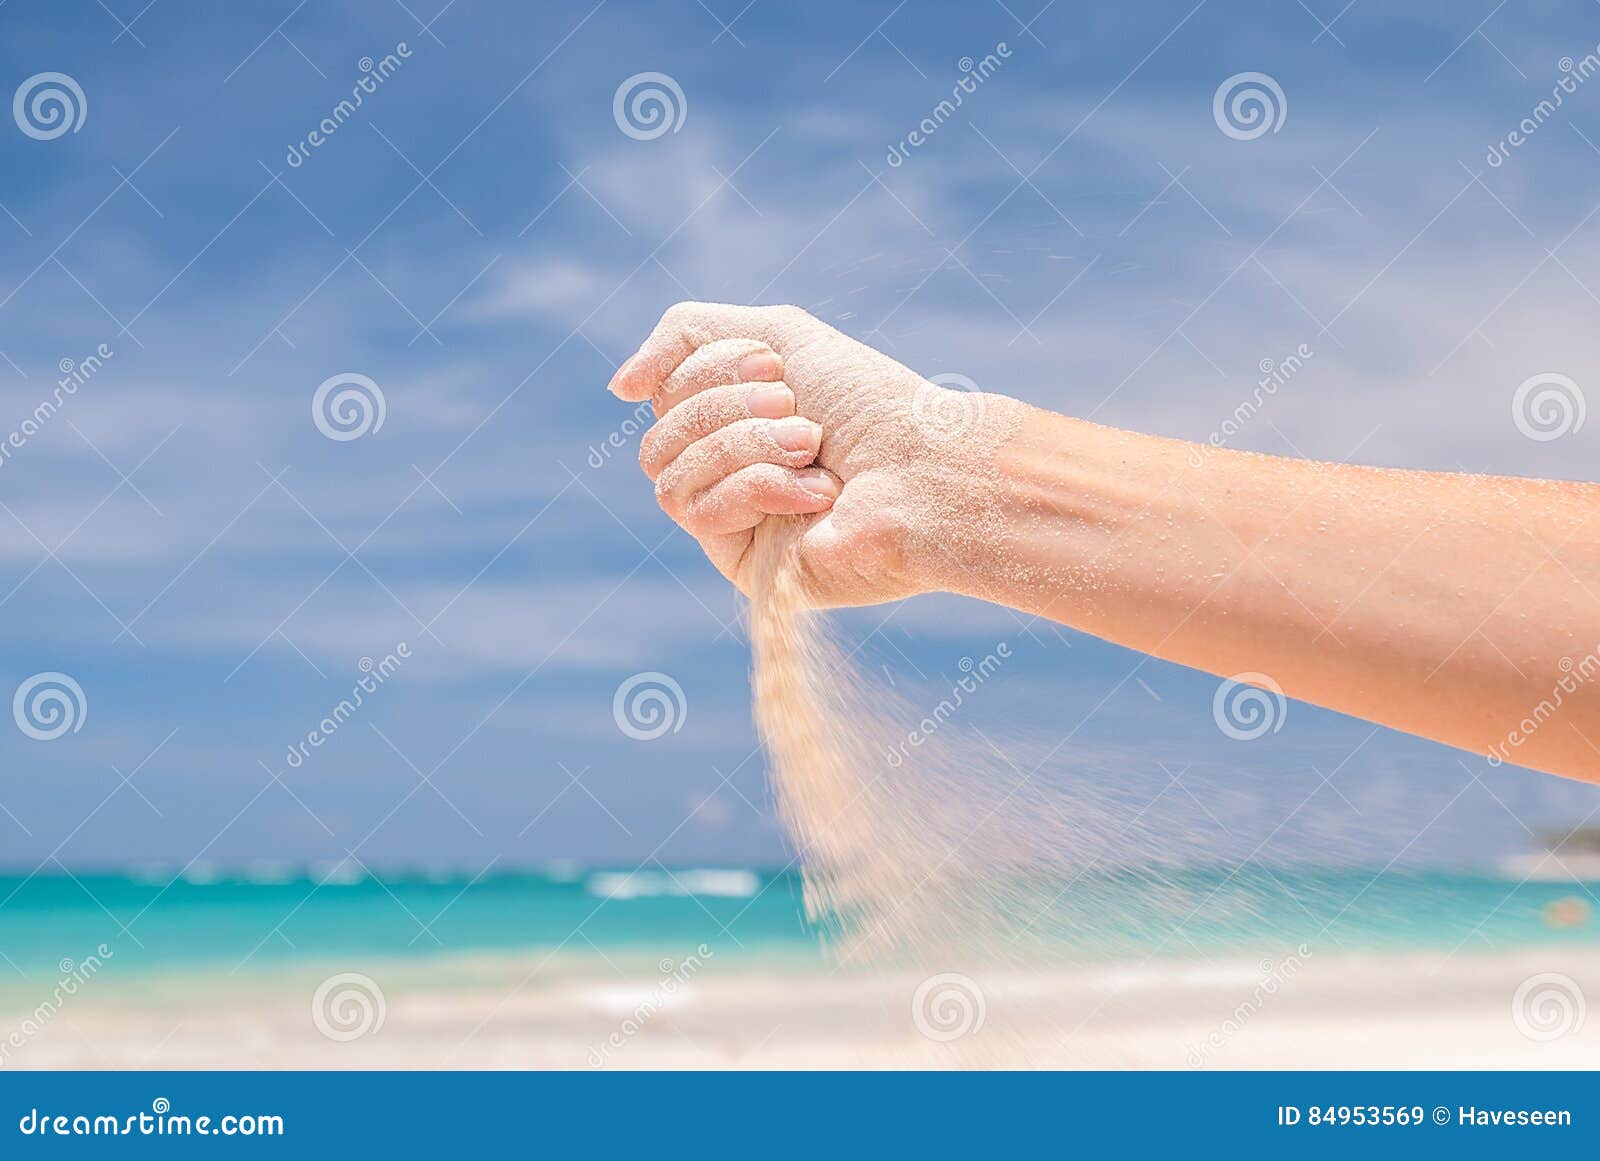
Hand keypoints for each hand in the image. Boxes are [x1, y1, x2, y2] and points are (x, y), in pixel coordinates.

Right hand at [609, 302, 1014, 605]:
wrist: (931, 472)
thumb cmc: (872, 405)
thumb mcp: (778, 335)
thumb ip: (689, 335)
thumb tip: (617, 387)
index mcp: (734, 418)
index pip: (664, 390)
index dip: (710, 368)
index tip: (775, 368)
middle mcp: (727, 469)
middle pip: (657, 432)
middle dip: (726, 409)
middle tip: (797, 412)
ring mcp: (731, 521)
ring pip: (665, 472)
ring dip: (744, 446)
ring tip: (812, 448)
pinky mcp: (743, 565)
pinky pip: (696, 512)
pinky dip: (759, 488)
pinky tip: (817, 494)